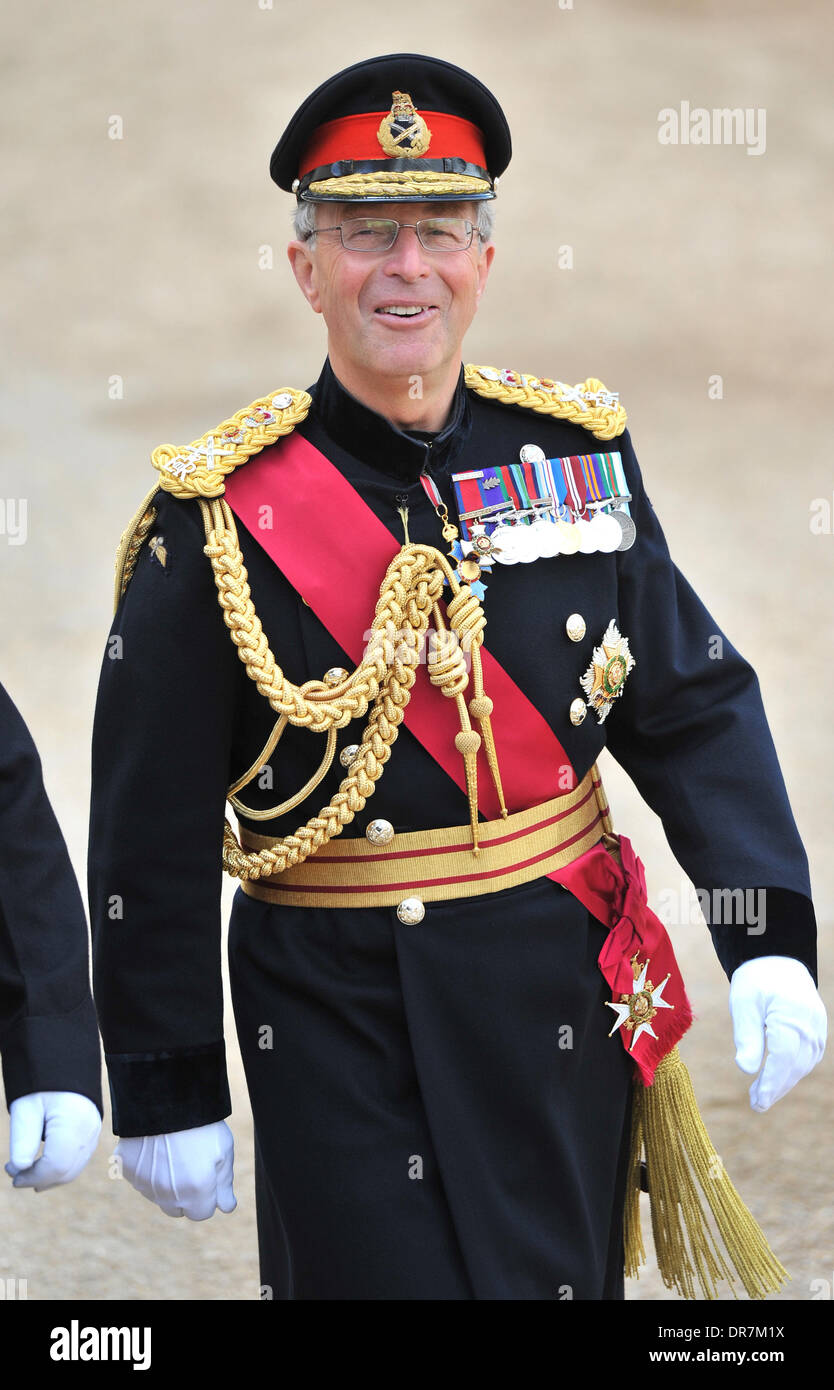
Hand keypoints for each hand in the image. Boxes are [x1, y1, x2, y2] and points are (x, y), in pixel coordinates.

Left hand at [5, 1091, 100, 1189]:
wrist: (63, 1064)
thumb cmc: (41, 1085)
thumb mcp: (26, 1108)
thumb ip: (22, 1139)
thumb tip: (20, 1169)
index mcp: (74, 1123)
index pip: (56, 1166)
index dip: (32, 1177)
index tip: (11, 1171)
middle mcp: (89, 1131)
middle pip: (66, 1172)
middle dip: (38, 1179)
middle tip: (14, 1173)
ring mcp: (94, 1133)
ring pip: (73, 1170)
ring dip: (48, 1177)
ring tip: (25, 1170)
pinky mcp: (92, 1134)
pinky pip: (77, 1161)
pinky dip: (59, 1169)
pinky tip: (42, 1164)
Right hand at [114, 1120, 235, 1219]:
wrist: (165, 1097)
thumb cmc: (200, 1123)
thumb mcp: (223, 1149)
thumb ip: (224, 1183)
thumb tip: (226, 1207)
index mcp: (196, 1192)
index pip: (202, 1213)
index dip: (207, 1195)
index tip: (207, 1174)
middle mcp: (169, 1195)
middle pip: (178, 1210)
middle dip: (186, 1196)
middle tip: (189, 1165)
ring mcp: (145, 1185)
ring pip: (158, 1197)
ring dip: (166, 1185)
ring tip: (172, 1153)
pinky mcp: (127, 1172)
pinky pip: (140, 1180)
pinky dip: (147, 1171)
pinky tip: (155, 1148)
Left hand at [730, 955, 826, 1110]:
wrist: (776, 961)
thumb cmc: (756, 981)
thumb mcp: (744, 1004)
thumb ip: (746, 1036)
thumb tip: (745, 1069)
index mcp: (791, 1016)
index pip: (783, 1058)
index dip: (771, 1083)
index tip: (758, 1101)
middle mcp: (810, 1025)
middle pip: (795, 1066)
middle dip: (776, 1088)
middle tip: (756, 1103)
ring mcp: (817, 1028)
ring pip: (803, 1064)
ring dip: (784, 1082)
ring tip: (761, 1095)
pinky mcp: (817, 1030)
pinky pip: (808, 1057)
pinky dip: (793, 1070)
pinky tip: (777, 1079)